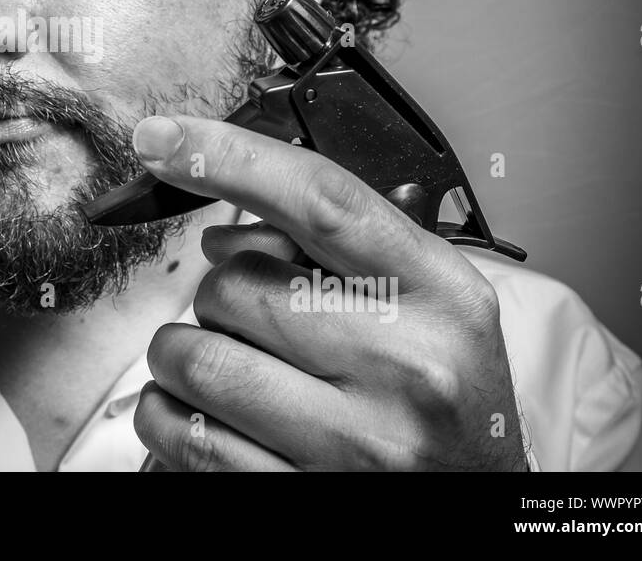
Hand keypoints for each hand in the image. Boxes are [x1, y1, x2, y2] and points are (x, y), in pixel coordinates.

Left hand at [131, 114, 527, 470]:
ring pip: (196, 359)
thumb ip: (339, 251)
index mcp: (439, 296)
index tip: (165, 140)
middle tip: (250, 317)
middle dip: (218, 293)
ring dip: (184, 355)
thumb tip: (222, 232)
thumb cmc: (444, 397)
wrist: (476, 501)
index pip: (320, 200)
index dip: (229, 158)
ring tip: (229, 363)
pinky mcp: (299, 496)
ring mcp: (356, 443)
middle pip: (235, 285)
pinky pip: (184, 435)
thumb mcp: (428, 303)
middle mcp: (406, 367)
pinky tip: (210, 412)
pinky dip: (170, 415)